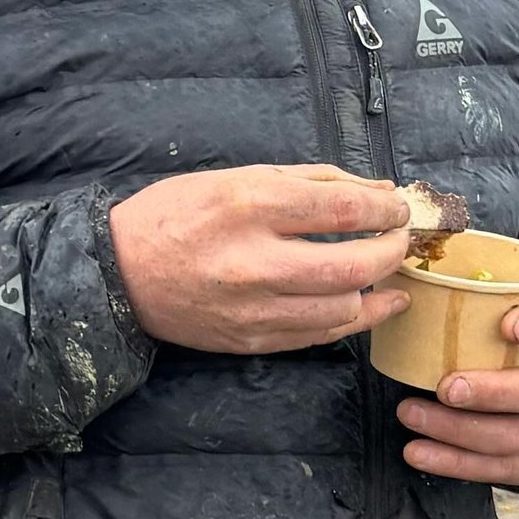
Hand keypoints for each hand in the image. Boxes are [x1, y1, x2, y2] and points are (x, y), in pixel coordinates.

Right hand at [107, 164, 413, 354]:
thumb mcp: (235, 178)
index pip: (343, 209)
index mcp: (247, 205)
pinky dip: (354, 318)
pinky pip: (320, 335)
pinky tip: (370, 303)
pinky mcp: (250, 340)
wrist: (118, 273)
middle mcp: (252, 260)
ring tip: (385, 270)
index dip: (385, 208)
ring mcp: (252, 308)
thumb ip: (310, 181)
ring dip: (378, 287)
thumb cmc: (175, 214)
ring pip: (344, 307)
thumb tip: (379, 188)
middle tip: (399, 238)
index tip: (396, 206)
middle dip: (392, 249)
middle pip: (354, 264)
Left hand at [396, 288, 518, 485]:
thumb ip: (472, 294)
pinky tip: (419, 453)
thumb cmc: (501, 331)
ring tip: (410, 415)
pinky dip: (459, 464)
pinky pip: (508, 469)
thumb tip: (402, 284)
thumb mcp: (499, 305)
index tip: (508, 325)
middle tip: (444, 387)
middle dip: (493, 392)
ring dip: (460, 430)